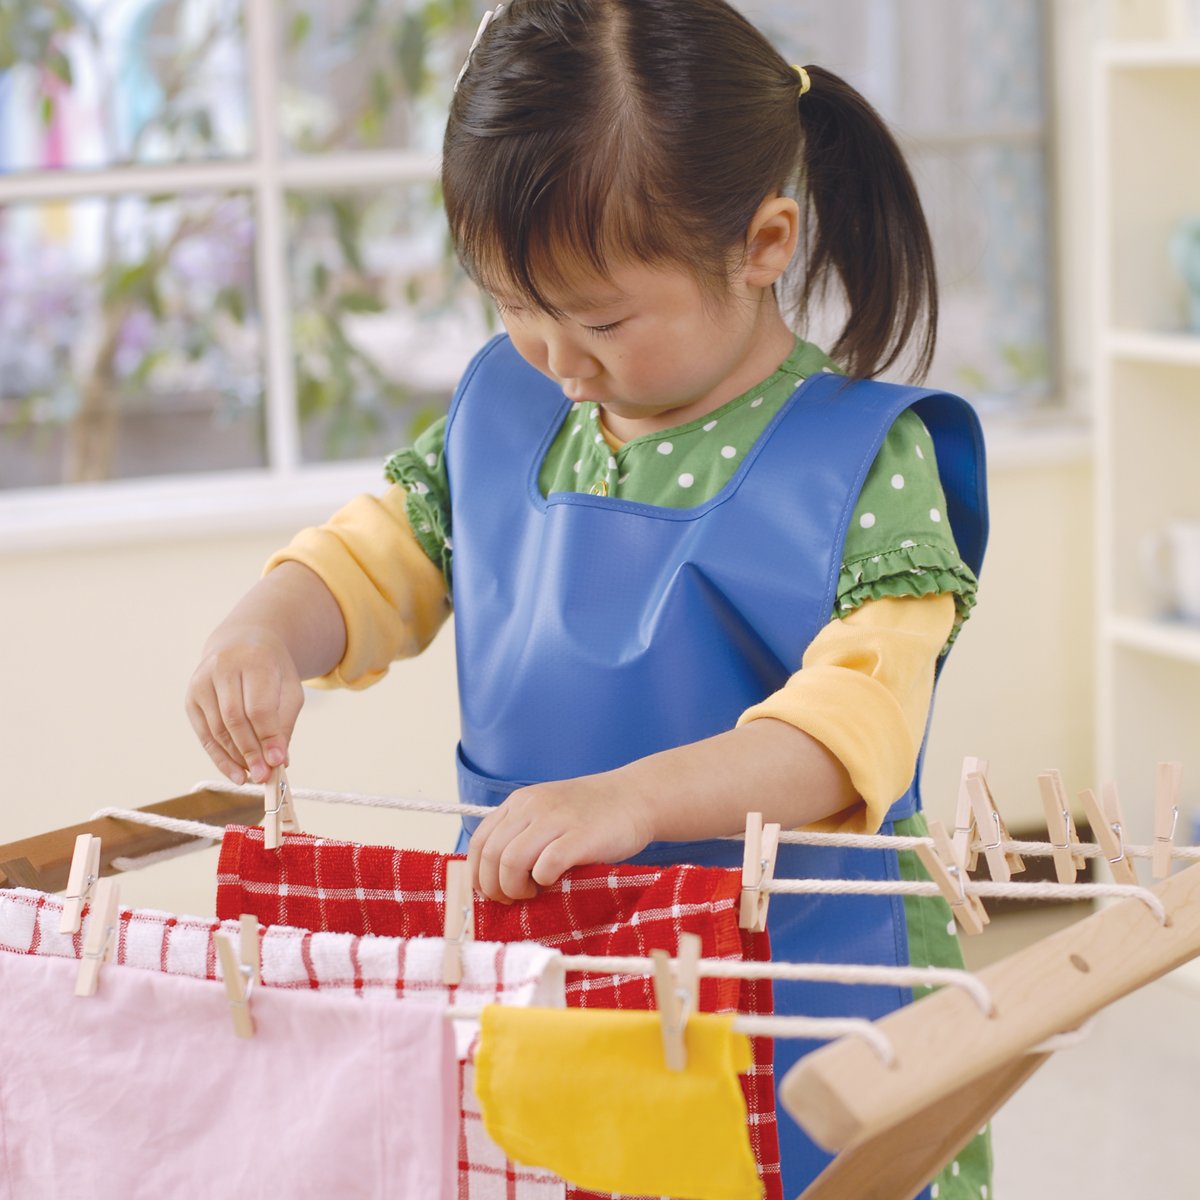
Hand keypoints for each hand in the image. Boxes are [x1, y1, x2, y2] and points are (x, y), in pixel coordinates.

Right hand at [185, 628, 304, 785]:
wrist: (243, 644)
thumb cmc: (272, 671)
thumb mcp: (288, 689)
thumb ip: (284, 723)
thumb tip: (278, 760)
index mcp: (253, 660)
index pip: (258, 706)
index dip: (267, 737)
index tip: (278, 762)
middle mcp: (222, 668)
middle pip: (234, 719)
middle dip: (250, 752)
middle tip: (264, 777)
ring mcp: (201, 682)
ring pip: (217, 729)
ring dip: (235, 758)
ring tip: (253, 777)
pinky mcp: (191, 697)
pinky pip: (204, 734)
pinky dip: (220, 757)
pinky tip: (235, 773)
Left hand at [467, 773, 654, 902]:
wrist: (637, 797)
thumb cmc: (593, 815)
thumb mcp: (549, 813)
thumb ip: (524, 835)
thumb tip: (496, 880)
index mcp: (520, 802)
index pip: (480, 841)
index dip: (479, 874)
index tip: (492, 892)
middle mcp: (533, 806)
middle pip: (491, 854)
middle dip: (494, 887)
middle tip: (512, 899)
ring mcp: (556, 819)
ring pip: (511, 861)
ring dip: (515, 888)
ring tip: (532, 893)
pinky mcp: (580, 837)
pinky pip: (546, 865)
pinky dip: (543, 881)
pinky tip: (554, 882)